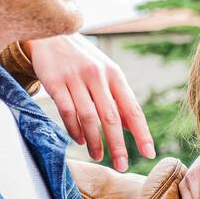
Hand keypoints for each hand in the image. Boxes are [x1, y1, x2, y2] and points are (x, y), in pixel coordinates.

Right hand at [25, 34, 154, 171]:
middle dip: (118, 145)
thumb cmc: (83, 59)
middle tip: (123, 166)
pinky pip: (67, 111)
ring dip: (95, 141)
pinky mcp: (54, 81)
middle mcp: (98, 76)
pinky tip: (80, 141)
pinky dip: (74, 129)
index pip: (132, 108)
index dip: (141, 132)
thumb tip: (132, 128)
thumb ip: (118, 98)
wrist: (51, 33)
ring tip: (99, 157)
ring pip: (89, 117)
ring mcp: (75, 78)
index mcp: (115, 75)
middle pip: (111, 117)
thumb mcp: (106, 72)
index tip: (148, 153)